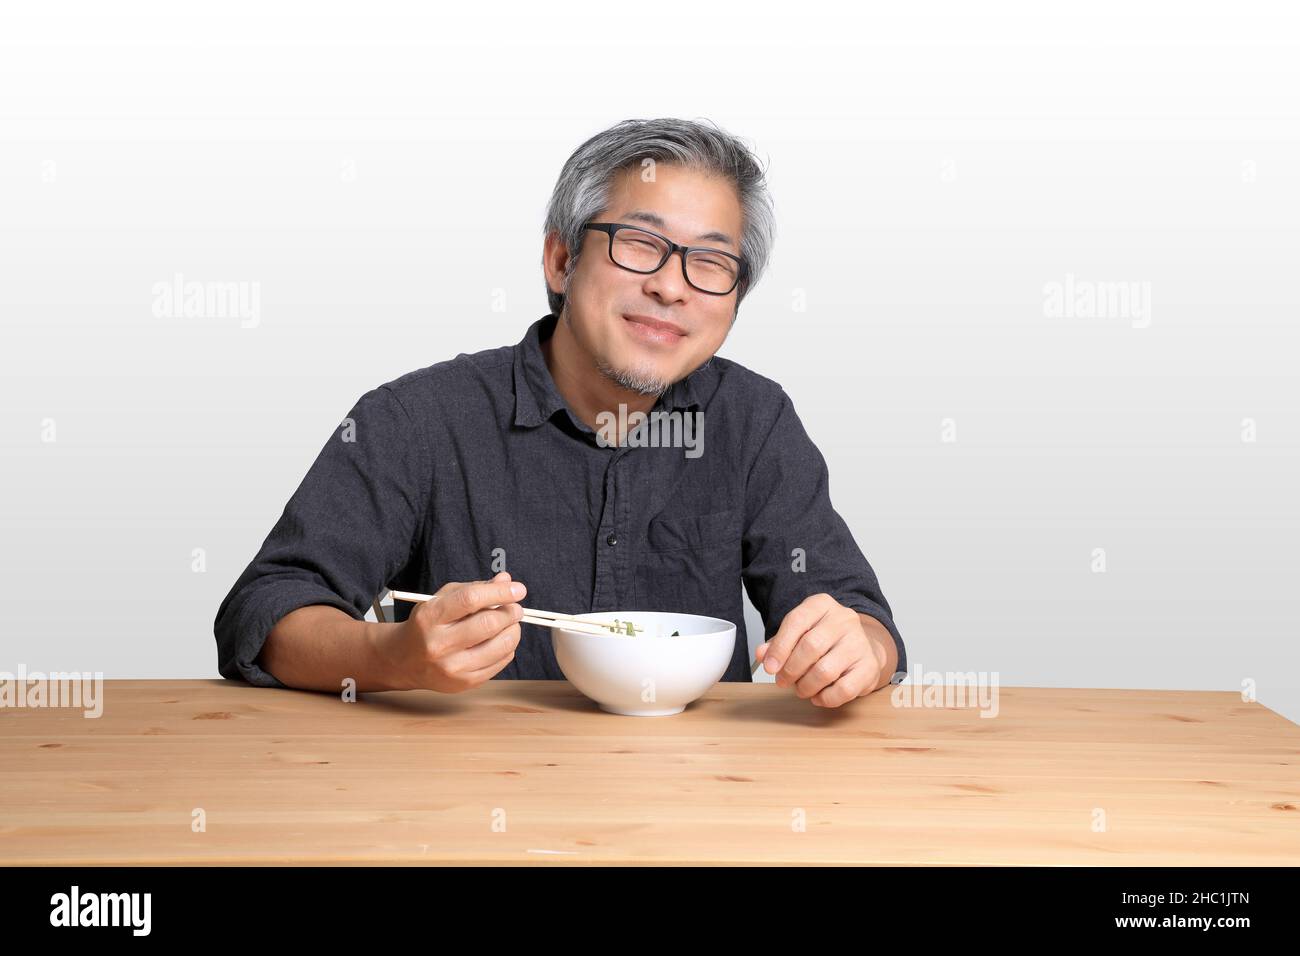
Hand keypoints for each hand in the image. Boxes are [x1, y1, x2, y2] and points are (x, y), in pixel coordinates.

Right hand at [377, 571, 525, 692]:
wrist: (404, 660)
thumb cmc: (426, 625)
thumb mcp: (441, 600)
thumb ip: (473, 588)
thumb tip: (506, 581)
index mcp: (430, 617)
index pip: (470, 600)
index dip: (499, 592)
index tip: (518, 589)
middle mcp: (439, 644)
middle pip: (488, 624)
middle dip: (511, 612)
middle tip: (516, 608)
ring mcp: (451, 667)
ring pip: (500, 646)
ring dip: (514, 631)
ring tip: (510, 624)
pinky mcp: (463, 683)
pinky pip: (500, 663)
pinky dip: (507, 649)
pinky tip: (499, 641)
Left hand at [754, 593, 893, 707]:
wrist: (861, 647)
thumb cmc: (825, 640)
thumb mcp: (799, 633)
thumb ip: (778, 643)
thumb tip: (762, 654)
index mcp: (822, 605)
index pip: (797, 621)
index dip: (779, 647)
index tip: (769, 667)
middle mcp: (844, 619)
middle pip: (811, 646)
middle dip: (791, 669)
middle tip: (783, 681)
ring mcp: (859, 642)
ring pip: (825, 670)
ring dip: (806, 686)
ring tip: (800, 689)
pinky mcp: (869, 666)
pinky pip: (844, 689)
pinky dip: (826, 698)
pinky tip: (818, 696)